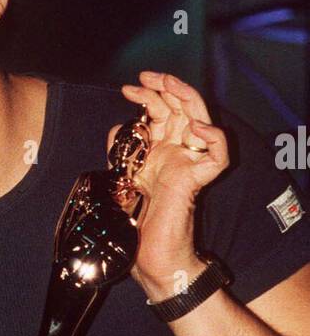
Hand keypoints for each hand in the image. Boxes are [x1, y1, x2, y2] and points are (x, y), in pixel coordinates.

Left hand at [111, 71, 228, 300]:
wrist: (145, 258)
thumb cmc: (134, 226)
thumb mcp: (119, 179)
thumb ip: (121, 152)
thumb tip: (117, 128)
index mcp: (158, 152)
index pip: (160, 112)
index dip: (147, 95)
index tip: (128, 87)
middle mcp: (176, 154)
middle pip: (180, 108)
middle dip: (165, 86)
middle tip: (146, 77)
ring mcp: (188, 165)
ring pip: (201, 119)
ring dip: (187, 98)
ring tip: (169, 86)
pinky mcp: (198, 181)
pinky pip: (218, 154)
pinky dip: (212, 136)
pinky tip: (194, 127)